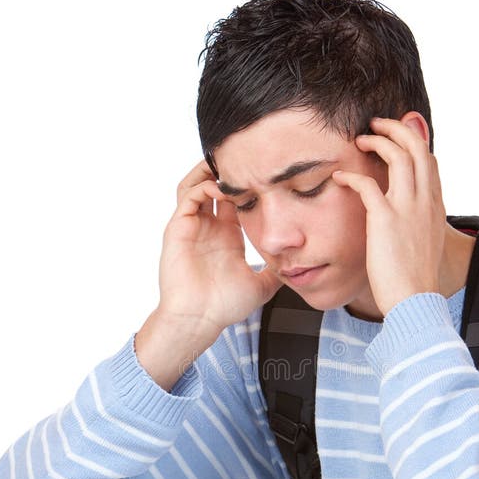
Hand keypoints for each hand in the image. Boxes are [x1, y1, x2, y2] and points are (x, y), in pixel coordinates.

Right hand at [158, 161, 280, 336]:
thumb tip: (299, 266)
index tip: (269, 175)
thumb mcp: (261, 285)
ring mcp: (192, 226)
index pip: (236, 200)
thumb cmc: (224, 306)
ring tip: (232, 161)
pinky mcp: (179, 228)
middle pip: (215, 186)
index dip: (250, 185)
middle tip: (250, 158)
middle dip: (230, 170)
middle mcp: (208, 227)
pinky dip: (205, 185)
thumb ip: (276, 272)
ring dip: (211, 170)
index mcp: (226, 236)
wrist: (199, 320)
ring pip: (197, 184)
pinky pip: (189, 195)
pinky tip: (224, 187)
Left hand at [332, 117, 445, 315]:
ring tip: (360, 139)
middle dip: (396, 128)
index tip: (396, 137)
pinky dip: (351, 176)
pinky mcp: (386, 219)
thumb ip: (418, 224)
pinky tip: (339, 177)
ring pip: (399, 155)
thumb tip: (407, 220)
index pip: (430, 160)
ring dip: (378, 140)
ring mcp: (408, 208)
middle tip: (376, 124)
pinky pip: (367, 184)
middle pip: (417, 147)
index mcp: (435, 206)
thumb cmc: (414, 280)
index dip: (413, 141)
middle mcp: (425, 201)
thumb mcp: (424, 244)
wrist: (415, 300)